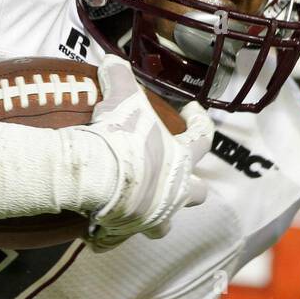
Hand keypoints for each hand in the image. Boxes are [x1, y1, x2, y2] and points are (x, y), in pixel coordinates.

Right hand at [81, 57, 213, 249]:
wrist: (100, 176)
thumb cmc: (121, 136)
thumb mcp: (122, 99)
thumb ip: (120, 78)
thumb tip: (111, 59)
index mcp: (181, 158)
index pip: (203, 137)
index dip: (200, 121)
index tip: (193, 110)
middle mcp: (175, 191)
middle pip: (196, 194)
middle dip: (189, 190)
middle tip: (176, 182)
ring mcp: (153, 215)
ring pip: (162, 225)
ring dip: (153, 219)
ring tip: (137, 213)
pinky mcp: (126, 231)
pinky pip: (116, 238)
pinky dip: (107, 236)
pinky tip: (96, 233)